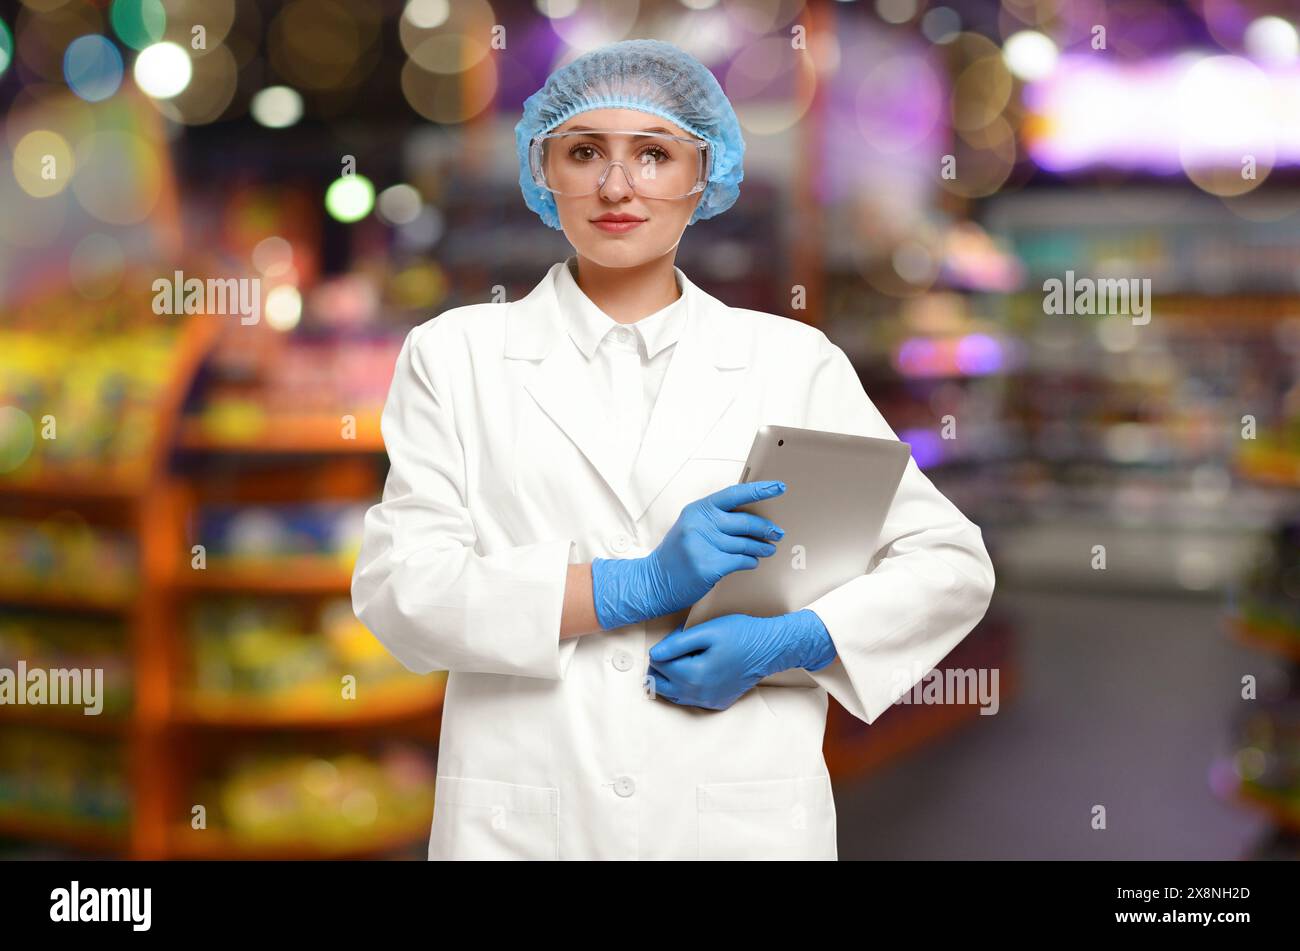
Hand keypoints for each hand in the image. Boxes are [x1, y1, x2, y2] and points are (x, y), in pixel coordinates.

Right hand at [590, 481, 786, 629]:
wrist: (653, 581)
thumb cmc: (676, 555)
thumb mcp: (690, 528)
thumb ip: (714, 520)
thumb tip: (750, 518)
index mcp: (697, 510)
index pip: (733, 494)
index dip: (758, 490)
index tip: (778, 487)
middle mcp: (699, 524)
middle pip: (744, 521)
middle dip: (766, 528)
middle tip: (777, 533)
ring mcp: (703, 545)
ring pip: (745, 544)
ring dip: (761, 548)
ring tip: (769, 549)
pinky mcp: (708, 566)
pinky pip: (740, 561)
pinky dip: (750, 562)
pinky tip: (753, 562)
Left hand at [646, 609, 836, 710]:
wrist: (769, 648)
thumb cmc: (740, 634)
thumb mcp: (706, 631)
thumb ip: (676, 644)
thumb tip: (654, 654)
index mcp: (693, 675)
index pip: (657, 665)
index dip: (662, 648)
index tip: (676, 638)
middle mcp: (699, 694)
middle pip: (660, 685)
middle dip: (660, 666)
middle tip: (674, 649)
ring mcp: (709, 702)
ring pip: (673, 694)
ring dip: (671, 678)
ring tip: (685, 658)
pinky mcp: (718, 703)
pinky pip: (691, 699)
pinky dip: (687, 686)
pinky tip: (699, 670)